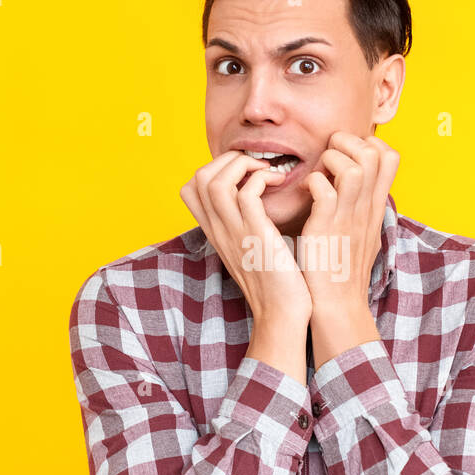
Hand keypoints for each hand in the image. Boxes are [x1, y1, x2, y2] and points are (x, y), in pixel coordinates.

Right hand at [180, 151, 310, 379]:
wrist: (283, 314)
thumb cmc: (277, 282)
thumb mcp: (251, 248)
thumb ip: (246, 225)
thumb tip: (257, 202)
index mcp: (216, 232)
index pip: (190, 189)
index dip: (214, 169)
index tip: (245, 173)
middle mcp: (219, 230)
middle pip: (197, 178)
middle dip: (228, 160)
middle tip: (257, 168)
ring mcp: (234, 232)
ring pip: (213, 180)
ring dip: (242, 165)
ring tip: (267, 173)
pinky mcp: (255, 235)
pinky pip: (247, 191)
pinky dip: (262, 178)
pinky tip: (280, 185)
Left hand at [297, 132, 399, 368]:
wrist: (336, 307)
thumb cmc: (342, 271)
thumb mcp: (362, 234)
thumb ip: (362, 207)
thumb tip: (357, 185)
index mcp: (374, 207)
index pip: (390, 156)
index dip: (368, 143)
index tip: (346, 153)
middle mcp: (366, 208)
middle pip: (376, 153)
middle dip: (348, 142)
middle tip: (328, 157)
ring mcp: (348, 217)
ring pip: (355, 165)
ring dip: (331, 159)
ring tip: (318, 173)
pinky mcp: (326, 228)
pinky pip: (323, 188)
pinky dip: (311, 182)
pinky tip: (304, 193)